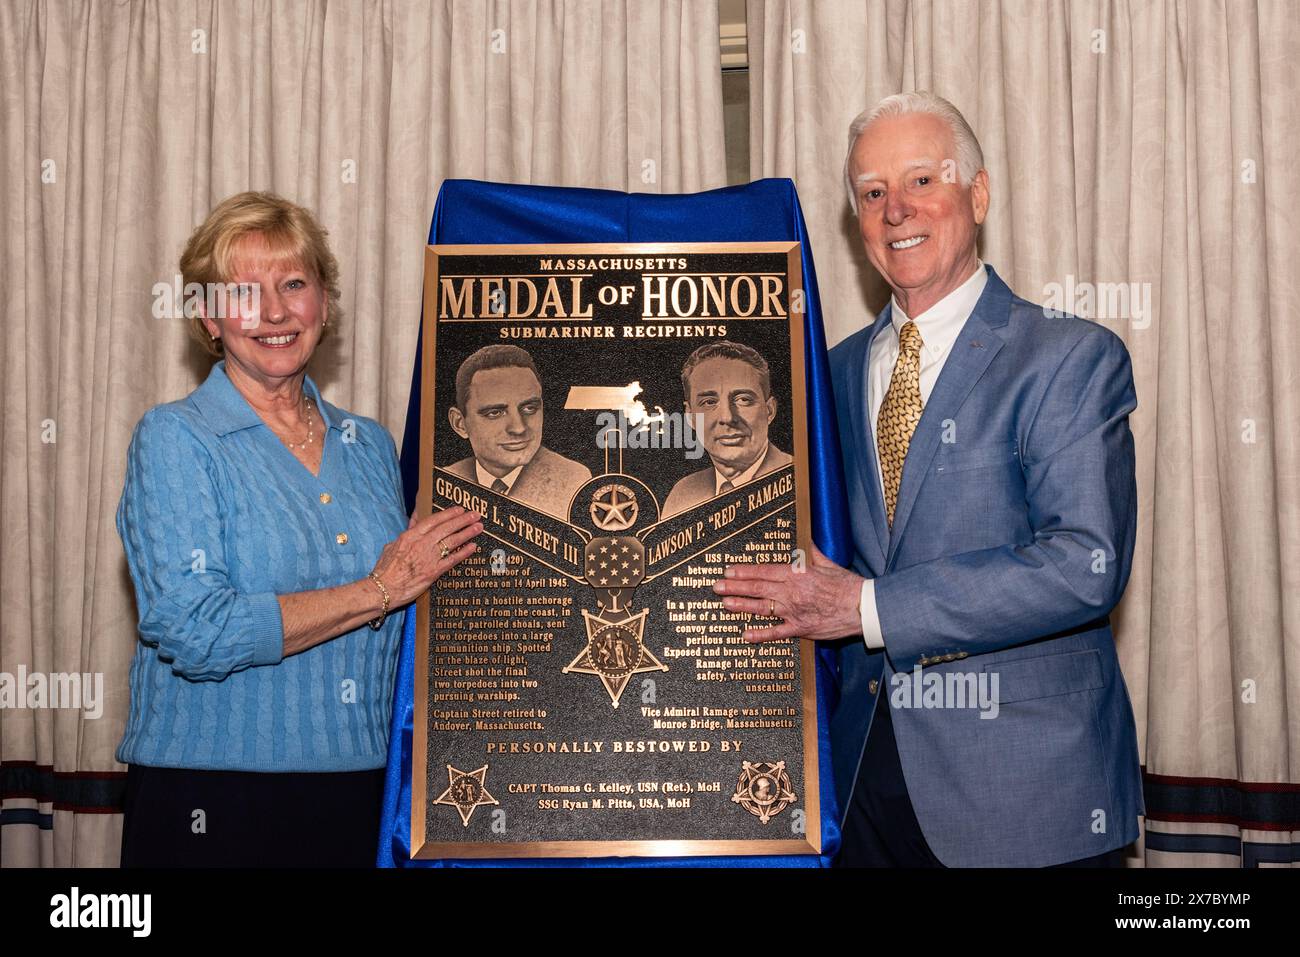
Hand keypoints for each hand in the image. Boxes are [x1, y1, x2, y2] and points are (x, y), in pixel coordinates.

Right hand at [371, 506, 481, 606]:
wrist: (383, 589)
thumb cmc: (385, 569)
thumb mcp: (392, 545)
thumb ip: (407, 532)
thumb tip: (415, 520)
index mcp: (410, 536)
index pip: (433, 520)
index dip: (448, 514)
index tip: (459, 509)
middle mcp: (421, 544)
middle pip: (446, 528)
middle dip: (462, 520)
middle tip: (475, 515)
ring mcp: (428, 558)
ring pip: (452, 542)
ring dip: (467, 533)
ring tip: (478, 527)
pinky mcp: (433, 572)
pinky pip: (451, 560)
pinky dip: (463, 553)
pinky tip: (473, 547)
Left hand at [712, 543, 864, 642]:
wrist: (862, 608)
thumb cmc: (848, 585)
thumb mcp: (829, 564)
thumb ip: (813, 554)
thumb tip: (806, 543)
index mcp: (797, 574)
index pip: (764, 571)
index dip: (744, 571)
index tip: (729, 571)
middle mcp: (791, 592)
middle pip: (757, 588)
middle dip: (734, 587)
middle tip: (716, 586)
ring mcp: (794, 612)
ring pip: (761, 608)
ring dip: (741, 606)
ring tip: (725, 604)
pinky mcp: (801, 629)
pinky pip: (776, 632)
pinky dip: (760, 634)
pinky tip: (745, 634)